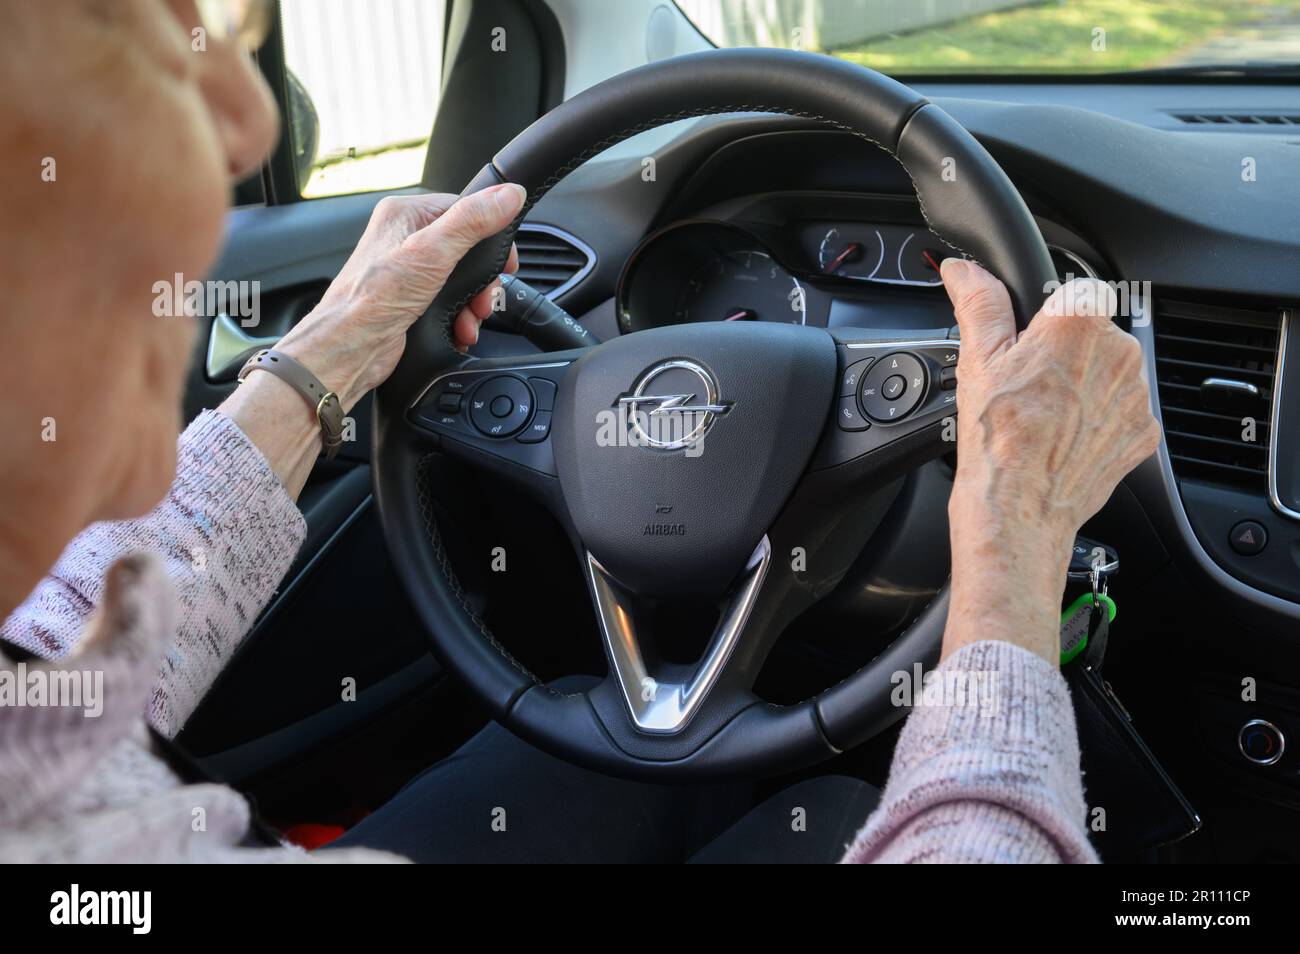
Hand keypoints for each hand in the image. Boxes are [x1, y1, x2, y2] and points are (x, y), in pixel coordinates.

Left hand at [276, 184, 526, 409]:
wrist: (349, 350)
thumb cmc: (372, 301)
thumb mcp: (431, 253)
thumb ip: (471, 221)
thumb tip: (508, 195)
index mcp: (405, 214)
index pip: (464, 209)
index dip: (490, 235)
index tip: (505, 259)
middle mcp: (405, 239)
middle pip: (467, 248)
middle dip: (482, 279)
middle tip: (486, 296)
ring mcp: (409, 271)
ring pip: (461, 279)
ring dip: (474, 303)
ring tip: (472, 318)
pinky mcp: (413, 300)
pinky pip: (450, 301)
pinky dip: (461, 317)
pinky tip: (460, 329)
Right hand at [939, 258, 1159, 662]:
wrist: (1019, 508)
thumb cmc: (997, 438)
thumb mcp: (978, 359)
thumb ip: (978, 303)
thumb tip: (965, 270)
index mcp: (1079, 322)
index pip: (1074, 294)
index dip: (1048, 319)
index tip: (1029, 344)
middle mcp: (1120, 351)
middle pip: (1093, 335)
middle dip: (1065, 355)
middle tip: (1028, 387)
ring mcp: (1136, 394)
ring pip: (1108, 373)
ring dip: (1084, 388)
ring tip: (1045, 418)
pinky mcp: (1144, 431)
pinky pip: (1122, 412)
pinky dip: (1098, 422)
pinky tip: (1065, 439)